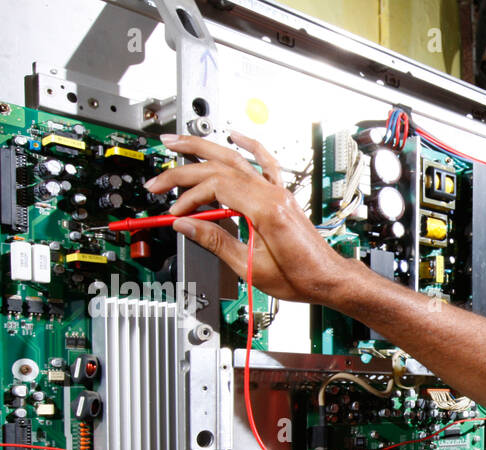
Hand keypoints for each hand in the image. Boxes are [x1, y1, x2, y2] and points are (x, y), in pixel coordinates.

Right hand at [144, 131, 354, 303]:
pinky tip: (234, 134)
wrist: (327, 278)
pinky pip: (266, 162)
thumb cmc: (299, 277)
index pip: (216, 188)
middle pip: (220, 168)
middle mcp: (273, 194)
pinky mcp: (281, 196)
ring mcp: (278, 192)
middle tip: (157, 180)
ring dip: (204, 147)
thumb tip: (185, 225)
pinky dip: (249, 145)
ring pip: (237, 158)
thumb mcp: (250, 267)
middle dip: (183, 172)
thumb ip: (215, 241)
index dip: (189, 199)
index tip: (175, 213)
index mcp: (267, 211)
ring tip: (177, 141)